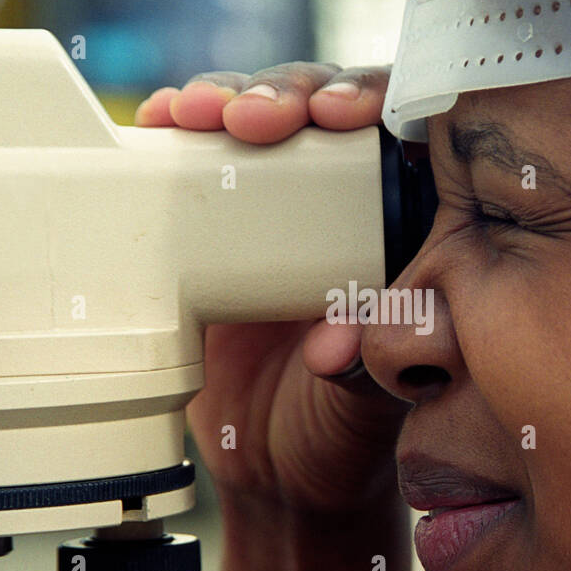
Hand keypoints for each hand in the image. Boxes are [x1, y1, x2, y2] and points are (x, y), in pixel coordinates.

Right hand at [137, 63, 408, 520]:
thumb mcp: (365, 406)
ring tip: (199, 112)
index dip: (374, 104)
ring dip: (232, 100)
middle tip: (256, 118)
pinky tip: (162, 122)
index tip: (339, 114)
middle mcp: (350, 207)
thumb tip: (333, 341)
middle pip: (327, 112)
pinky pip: (202, 165)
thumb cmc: (343, 436)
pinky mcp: (219, 230)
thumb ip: (365, 369)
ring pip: (264, 123)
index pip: (405, 134)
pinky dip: (181, 138)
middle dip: (291, 96)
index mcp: (408, 229)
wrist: (275, 474)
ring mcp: (283, 213)